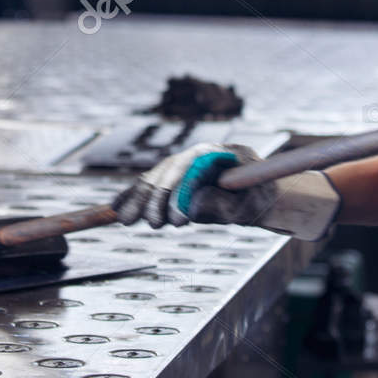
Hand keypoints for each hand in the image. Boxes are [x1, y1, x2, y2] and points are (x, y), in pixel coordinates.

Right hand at [110, 143, 340, 240]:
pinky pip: (151, 184)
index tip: (175, 221)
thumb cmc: (259, 196)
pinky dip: (134, 195)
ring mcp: (183, 164)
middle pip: (166, 171)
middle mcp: (194, 154)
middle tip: (147, 225)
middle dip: (153, 198)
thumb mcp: (247, 204)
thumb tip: (189, 209)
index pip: (189, 168)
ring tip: (125, 220)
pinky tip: (116, 206)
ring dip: (138, 199)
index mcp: (215, 152)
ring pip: (155, 178)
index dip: (177, 193)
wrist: (260, 192)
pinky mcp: (175, 178)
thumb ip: (221, 206)